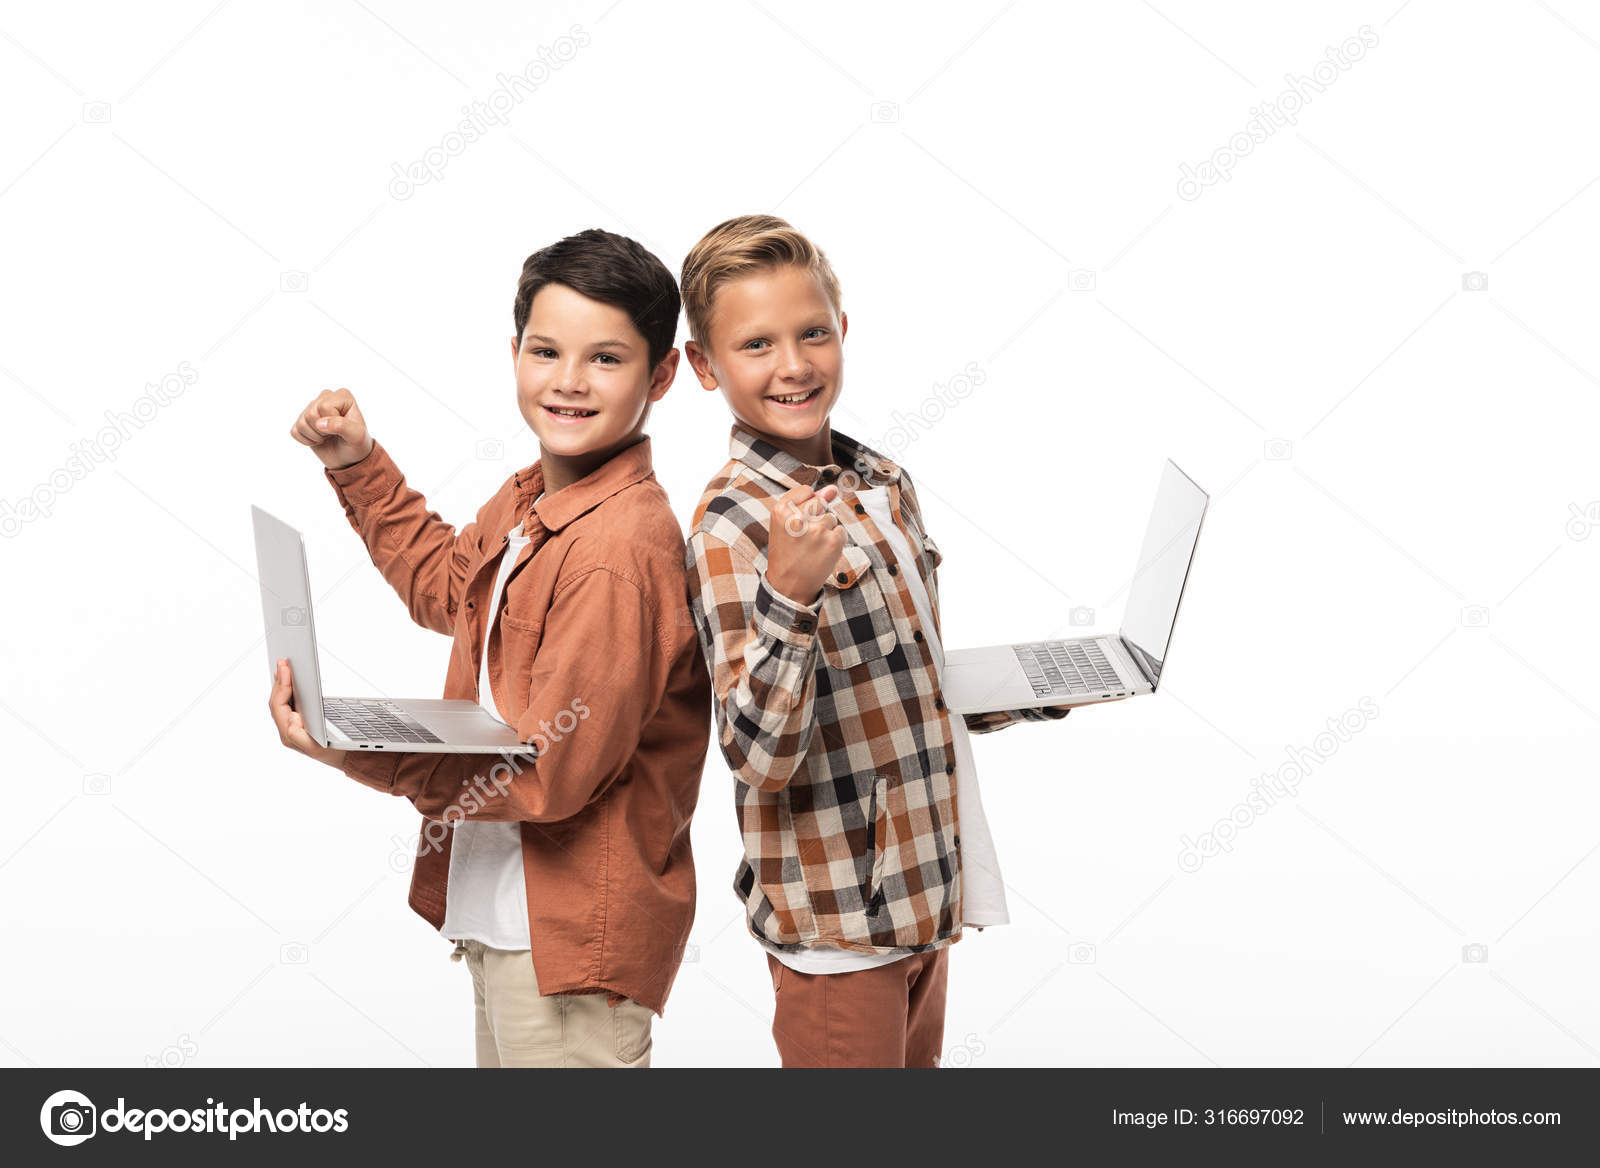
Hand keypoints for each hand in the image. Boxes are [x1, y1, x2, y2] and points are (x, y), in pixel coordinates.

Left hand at [269, 658, 347, 769]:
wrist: (347, 756)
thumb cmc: (335, 751)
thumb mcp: (318, 747)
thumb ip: (299, 736)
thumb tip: (290, 718)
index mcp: (289, 734)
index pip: (278, 705)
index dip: (282, 686)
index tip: (286, 669)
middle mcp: (287, 729)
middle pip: (277, 701)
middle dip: (280, 680)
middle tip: (283, 662)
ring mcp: (292, 725)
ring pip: (281, 701)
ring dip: (282, 683)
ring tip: (284, 667)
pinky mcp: (301, 720)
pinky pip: (289, 702)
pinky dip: (289, 688)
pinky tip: (291, 680)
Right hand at [290, 387, 373, 469]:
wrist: (349, 457)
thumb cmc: (356, 444)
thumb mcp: (356, 436)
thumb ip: (342, 426)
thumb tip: (320, 423)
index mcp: (342, 395)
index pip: (324, 407)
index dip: (332, 422)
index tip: (343, 428)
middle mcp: (326, 397)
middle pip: (311, 414)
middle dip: (322, 430)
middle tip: (334, 434)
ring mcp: (312, 407)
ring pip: (302, 423)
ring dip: (315, 437)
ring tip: (328, 436)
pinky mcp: (302, 420)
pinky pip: (295, 432)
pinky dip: (307, 441)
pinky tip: (319, 439)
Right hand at [765, 484, 843, 605]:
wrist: (788, 585)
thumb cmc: (787, 552)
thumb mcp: (786, 524)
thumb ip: (807, 502)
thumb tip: (832, 488)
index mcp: (781, 510)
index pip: (807, 491)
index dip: (806, 505)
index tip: (799, 520)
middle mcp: (798, 518)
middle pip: (820, 502)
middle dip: (817, 516)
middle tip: (805, 537)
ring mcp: (817, 530)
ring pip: (832, 517)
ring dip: (826, 530)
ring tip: (812, 547)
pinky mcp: (833, 541)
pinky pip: (841, 531)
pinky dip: (835, 541)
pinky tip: (822, 553)